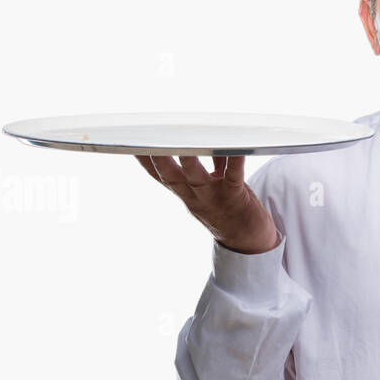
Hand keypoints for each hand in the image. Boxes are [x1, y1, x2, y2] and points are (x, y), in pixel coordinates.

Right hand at [135, 154, 278, 252]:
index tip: (130, 144)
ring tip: (186, 143)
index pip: (159, 175)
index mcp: (186, 192)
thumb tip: (209, 138)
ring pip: (196, 177)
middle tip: (149, 142)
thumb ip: (212, 162)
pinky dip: (235, 160)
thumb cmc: (229, 208)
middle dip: (159, 160)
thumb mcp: (213, 185)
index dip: (144, 161)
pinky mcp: (236, 195)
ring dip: (189, 161)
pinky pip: (233, 175)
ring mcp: (214, 197)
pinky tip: (238, 147)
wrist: (248, 242)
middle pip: (171, 177)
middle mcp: (195, 195)